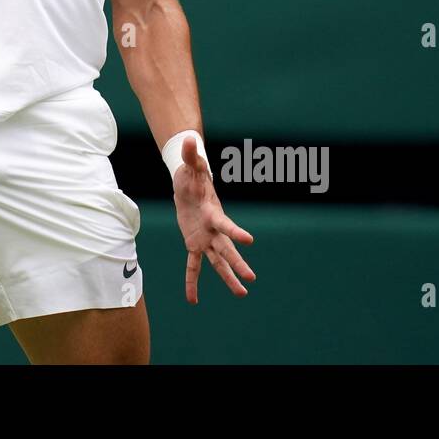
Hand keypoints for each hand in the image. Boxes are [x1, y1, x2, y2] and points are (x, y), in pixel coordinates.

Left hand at [172, 136, 254, 302]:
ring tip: (242, 294)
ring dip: (227, 278)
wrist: (188, 184)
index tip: (249, 241)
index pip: (225, 224)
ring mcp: (205, 238)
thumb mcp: (189, 165)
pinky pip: (194, 265)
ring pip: (217, 262)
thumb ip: (190, 154)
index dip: (235, 232)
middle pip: (225, 249)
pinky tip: (192, 300)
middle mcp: (212, 229)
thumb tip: (188, 139)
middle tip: (250, 279)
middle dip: (237, 264)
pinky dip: (192, 281)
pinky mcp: (194, 243)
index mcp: (213, 212)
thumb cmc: (191, 174)